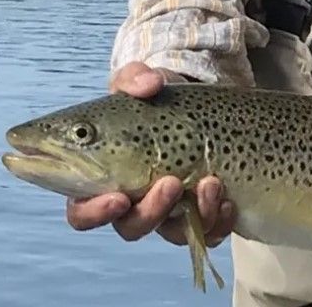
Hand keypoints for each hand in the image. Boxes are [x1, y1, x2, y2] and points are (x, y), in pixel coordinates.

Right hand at [64, 62, 235, 247]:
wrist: (201, 105)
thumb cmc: (156, 101)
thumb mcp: (142, 83)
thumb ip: (134, 78)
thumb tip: (148, 83)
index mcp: (102, 178)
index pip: (83, 211)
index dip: (93, 212)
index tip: (117, 196)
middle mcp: (134, 201)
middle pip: (129, 228)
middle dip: (149, 212)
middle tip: (169, 183)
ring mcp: (170, 210)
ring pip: (173, 233)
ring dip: (192, 211)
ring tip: (210, 182)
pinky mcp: (203, 213)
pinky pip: (210, 231)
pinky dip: (219, 219)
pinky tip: (229, 200)